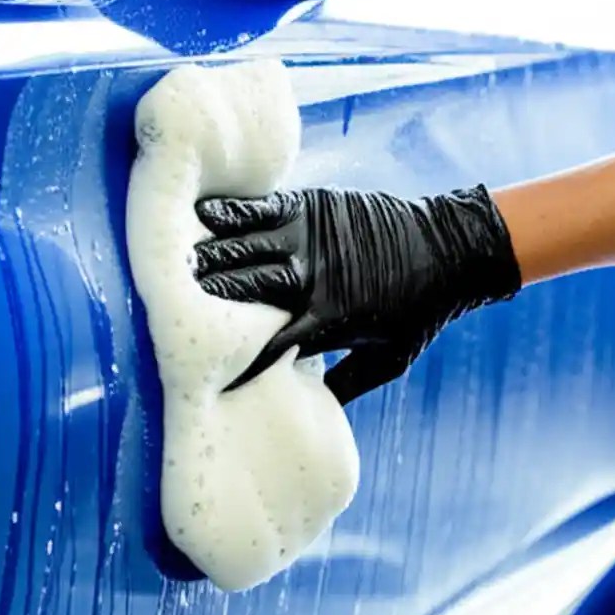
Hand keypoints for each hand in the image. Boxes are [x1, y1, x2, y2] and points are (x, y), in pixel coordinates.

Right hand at [193, 184, 521, 403]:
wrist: (450, 250)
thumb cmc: (419, 312)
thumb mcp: (389, 361)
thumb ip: (346, 385)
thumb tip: (309, 408)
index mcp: (325, 320)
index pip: (266, 346)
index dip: (235, 364)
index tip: (202, 378)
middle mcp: (310, 277)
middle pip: (241, 291)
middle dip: (204, 300)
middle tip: (164, 305)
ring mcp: (308, 238)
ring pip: (244, 248)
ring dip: (207, 256)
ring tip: (171, 263)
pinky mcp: (312, 207)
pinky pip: (262, 209)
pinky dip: (231, 212)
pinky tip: (201, 215)